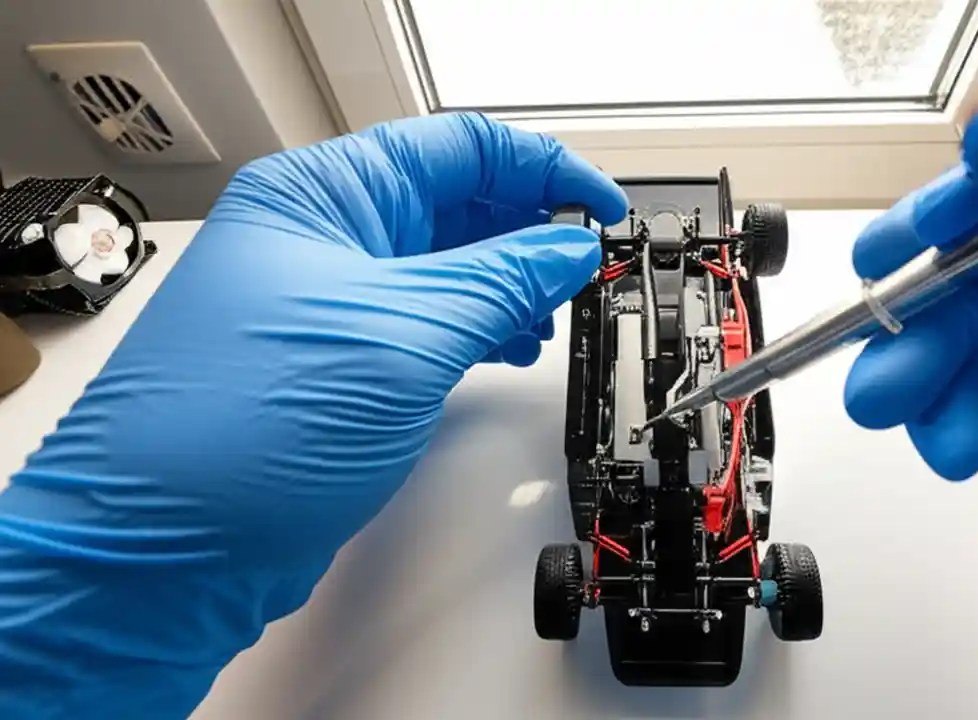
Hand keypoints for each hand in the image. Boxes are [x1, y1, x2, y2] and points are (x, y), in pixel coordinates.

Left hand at [0, 112, 626, 717]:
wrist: (166, 554)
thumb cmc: (241, 431)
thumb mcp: (400, 336)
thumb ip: (499, 281)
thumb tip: (568, 248)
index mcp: (321, 197)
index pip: (457, 150)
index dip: (542, 169)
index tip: (601, 208)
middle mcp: (321, 238)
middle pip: (454, 203)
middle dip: (530, 230)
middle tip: (588, 268)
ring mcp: (330, 303)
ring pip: (446, 266)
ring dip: (511, 283)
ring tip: (556, 313)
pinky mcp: (341, 364)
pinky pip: (428, 321)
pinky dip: (479, 328)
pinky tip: (511, 347)